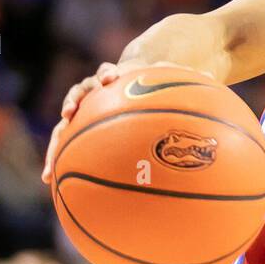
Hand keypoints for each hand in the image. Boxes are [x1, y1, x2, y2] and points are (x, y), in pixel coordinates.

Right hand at [42, 59, 210, 184]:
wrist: (138, 81)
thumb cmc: (158, 82)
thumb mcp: (171, 78)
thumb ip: (187, 78)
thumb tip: (214, 76)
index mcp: (115, 79)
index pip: (105, 76)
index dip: (106, 77)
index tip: (110, 81)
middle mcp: (95, 94)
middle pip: (78, 96)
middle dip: (72, 104)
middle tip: (69, 114)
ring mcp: (86, 112)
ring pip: (66, 126)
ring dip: (57, 145)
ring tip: (51, 172)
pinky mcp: (83, 127)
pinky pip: (71, 147)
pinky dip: (63, 165)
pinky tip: (54, 187)